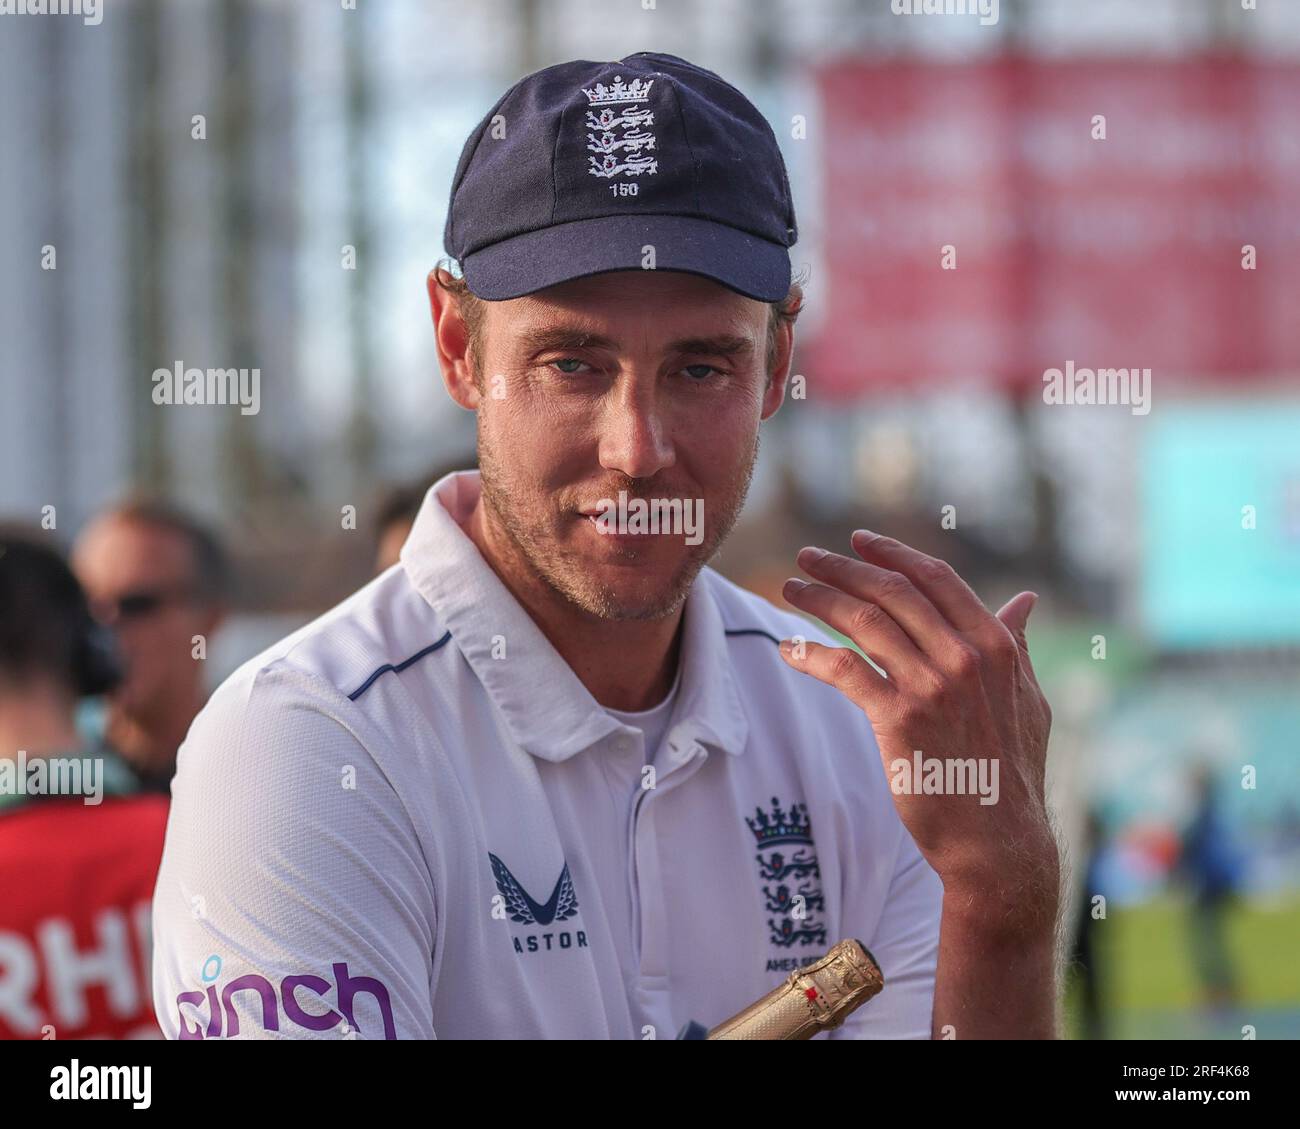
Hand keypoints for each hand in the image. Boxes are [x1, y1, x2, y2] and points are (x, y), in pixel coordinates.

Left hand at [779, 530, 1056, 910]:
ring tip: (789, 590)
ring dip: (820, 600)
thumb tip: (1024, 600)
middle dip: (844, 568)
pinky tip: (789, 649)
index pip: (935, 579)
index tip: (859, 540)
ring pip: (864, 623)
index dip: (892, 554)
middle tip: (808, 557)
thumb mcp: (1028, 701)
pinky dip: (811, 654)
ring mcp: (931, 687)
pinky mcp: (899, 720)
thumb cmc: (1010, 773)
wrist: (998, 840)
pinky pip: (845, 670)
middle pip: (892, 593)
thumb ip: (1017, 646)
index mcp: (995, 645)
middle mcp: (964, 658)